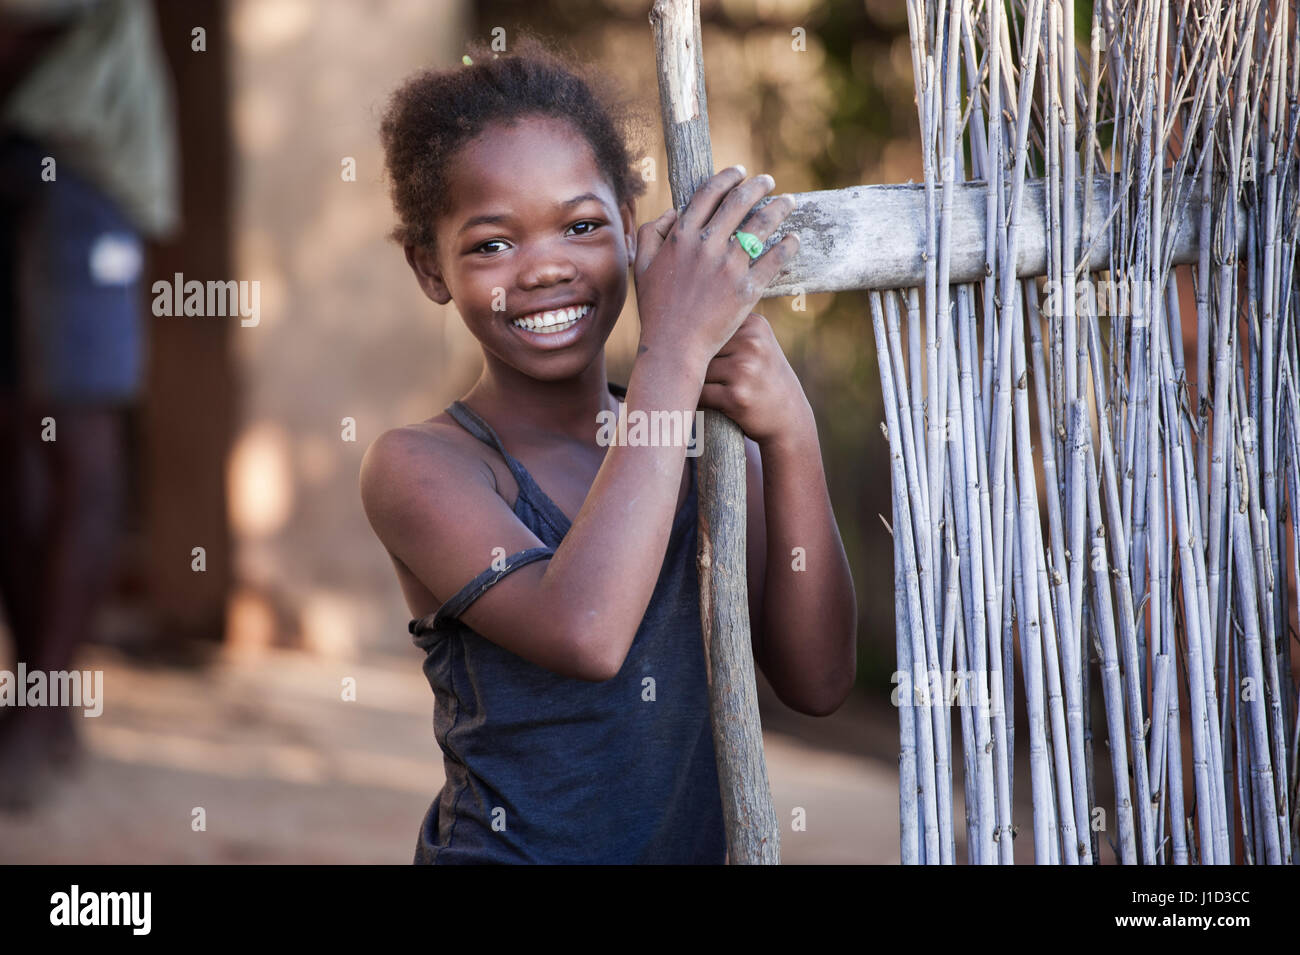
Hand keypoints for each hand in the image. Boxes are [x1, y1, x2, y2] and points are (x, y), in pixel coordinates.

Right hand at [633, 166, 798, 371]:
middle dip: (758, 186)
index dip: (727, 178)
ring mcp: (728, 267)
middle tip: (769, 181)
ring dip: (779, 208)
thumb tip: (674, 212)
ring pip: (761, 226)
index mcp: (681, 237)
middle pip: (739, 202)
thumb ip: (651, 233)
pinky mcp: (746, 290)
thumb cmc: (656, 309)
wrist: (673, 347)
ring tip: (789, 201)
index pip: (708, 194)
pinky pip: (774, 260)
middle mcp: (706, 246)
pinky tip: (794, 239)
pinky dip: (788, 246)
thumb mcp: (641, 267)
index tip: (740, 172)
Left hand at [698, 312, 812, 444]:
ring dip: (696, 383)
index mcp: (754, 325)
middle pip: (699, 347)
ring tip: (710, 389)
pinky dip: (699, 401)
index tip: (701, 352)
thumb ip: (728, 330)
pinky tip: (710, 404)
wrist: (790, 417)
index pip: (707, 325)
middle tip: (702, 376)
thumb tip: (677, 326)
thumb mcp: (757, 344)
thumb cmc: (764, 378)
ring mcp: (745, 370)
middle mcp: (752, 344)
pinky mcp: (736, 396)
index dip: (699, 341)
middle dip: (695, 363)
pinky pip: (701, 394)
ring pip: (697, 371)